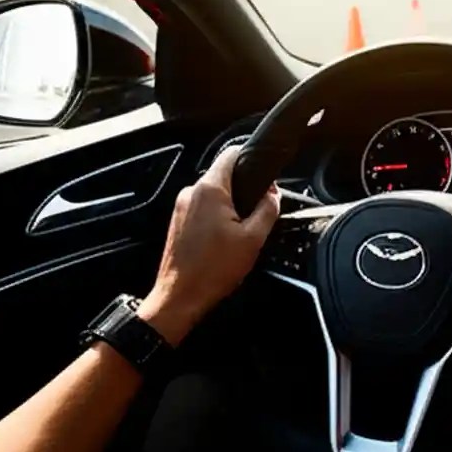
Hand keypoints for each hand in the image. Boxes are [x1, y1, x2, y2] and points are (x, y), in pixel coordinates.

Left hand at [137, 146, 279, 344]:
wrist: (179, 297)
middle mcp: (192, 192)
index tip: (266, 179)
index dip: (253, 160)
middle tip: (258, 213)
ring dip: (230, 206)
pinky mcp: (177, 222)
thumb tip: (274, 195)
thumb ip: (268, 210)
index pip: (232, 153)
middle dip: (244, 190)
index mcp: (210, 189)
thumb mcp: (253, 239)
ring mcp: (181, 207)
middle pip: (224, 175)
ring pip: (214, 194)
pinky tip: (224, 241)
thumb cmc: (213, 270)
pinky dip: (216, 218)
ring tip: (240, 233)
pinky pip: (202, 209)